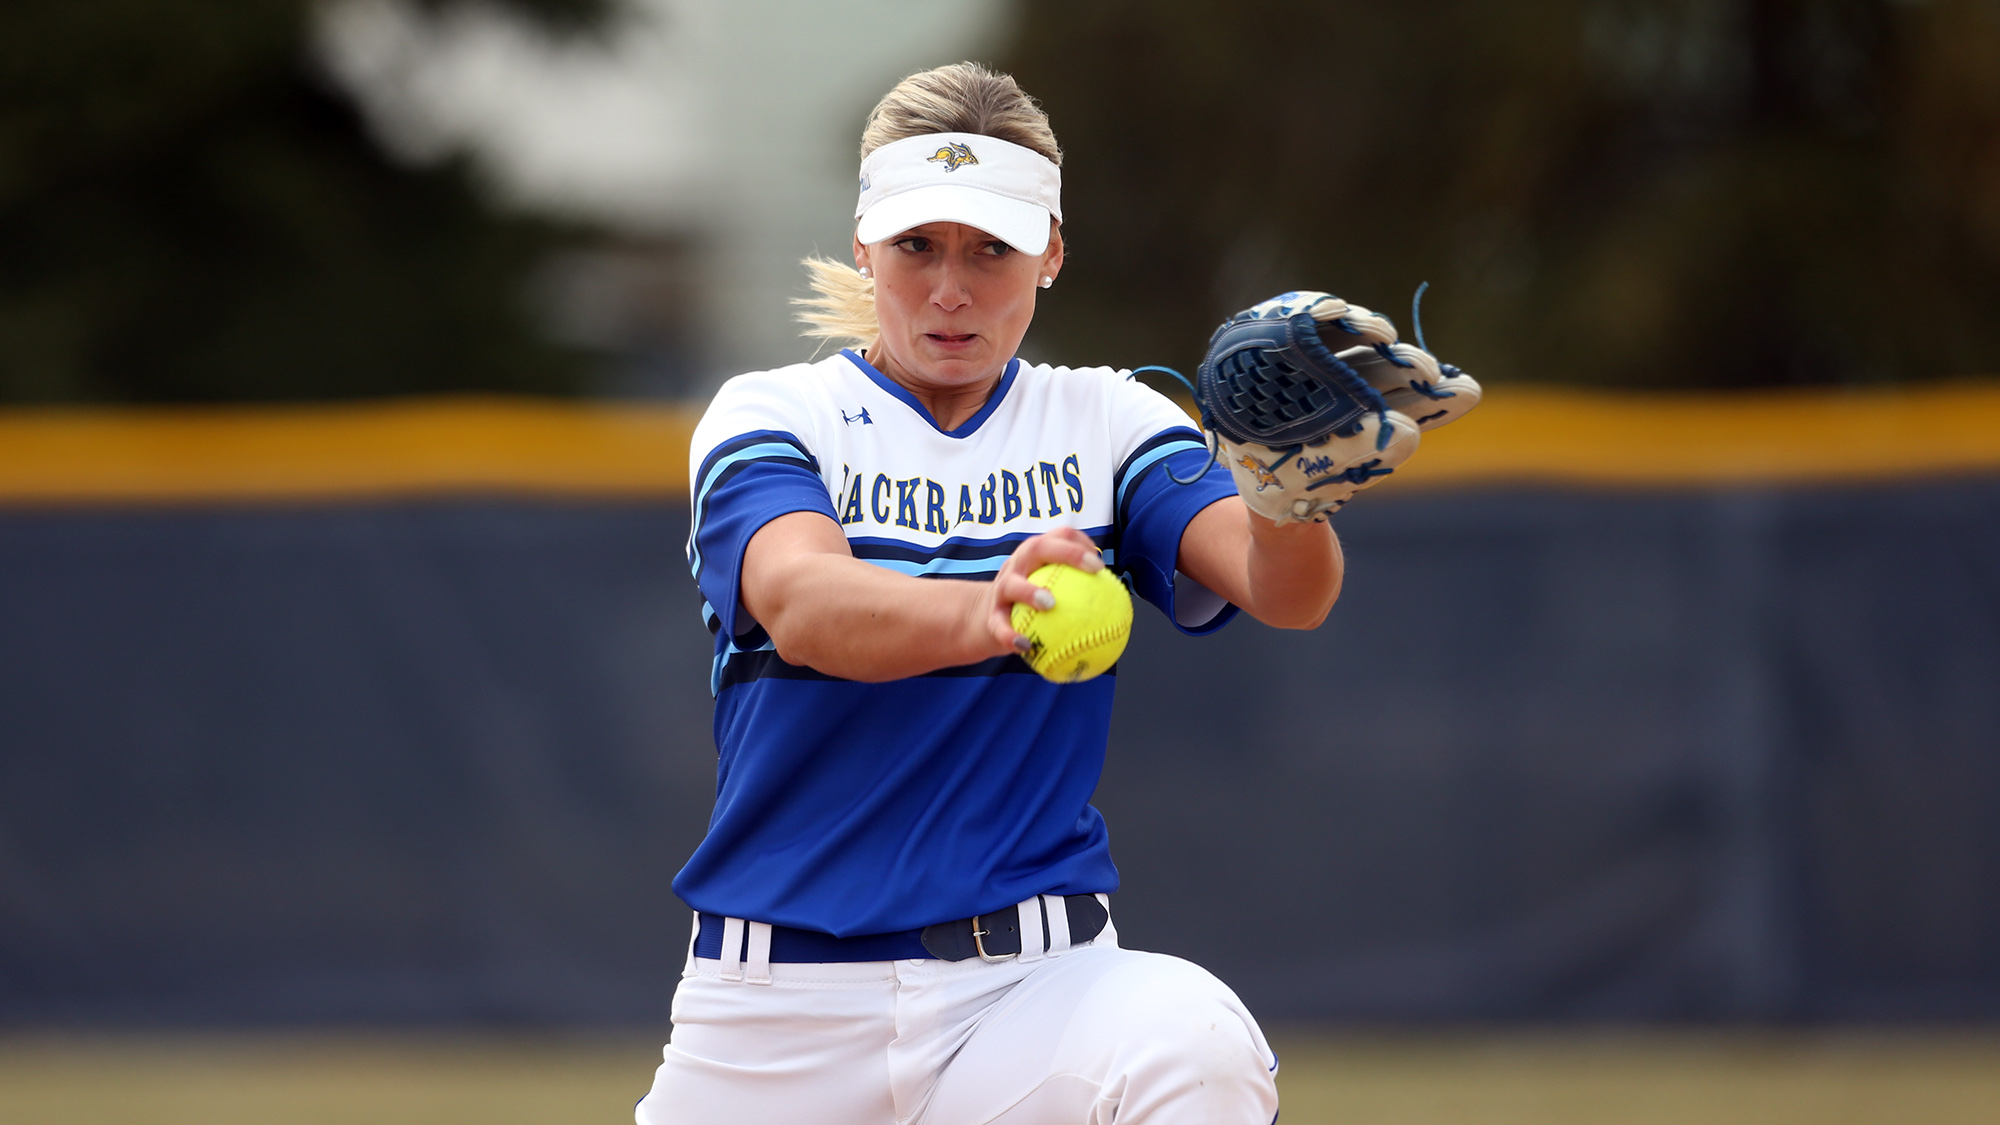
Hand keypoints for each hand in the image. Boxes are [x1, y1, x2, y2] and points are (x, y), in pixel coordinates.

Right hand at [968, 527, 1105, 658]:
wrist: (983, 619)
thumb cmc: (1028, 605)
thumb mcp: (1048, 590)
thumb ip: (1077, 592)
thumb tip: (1119, 602)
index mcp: (1035, 556)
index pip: (1060, 536)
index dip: (1082, 543)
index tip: (1100, 564)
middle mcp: (1017, 565)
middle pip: (1039, 547)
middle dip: (1067, 553)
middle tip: (1093, 569)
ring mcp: (1001, 588)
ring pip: (1013, 584)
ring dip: (1031, 591)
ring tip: (1050, 603)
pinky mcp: (990, 615)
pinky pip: (1000, 626)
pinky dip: (1011, 636)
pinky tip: (1026, 646)